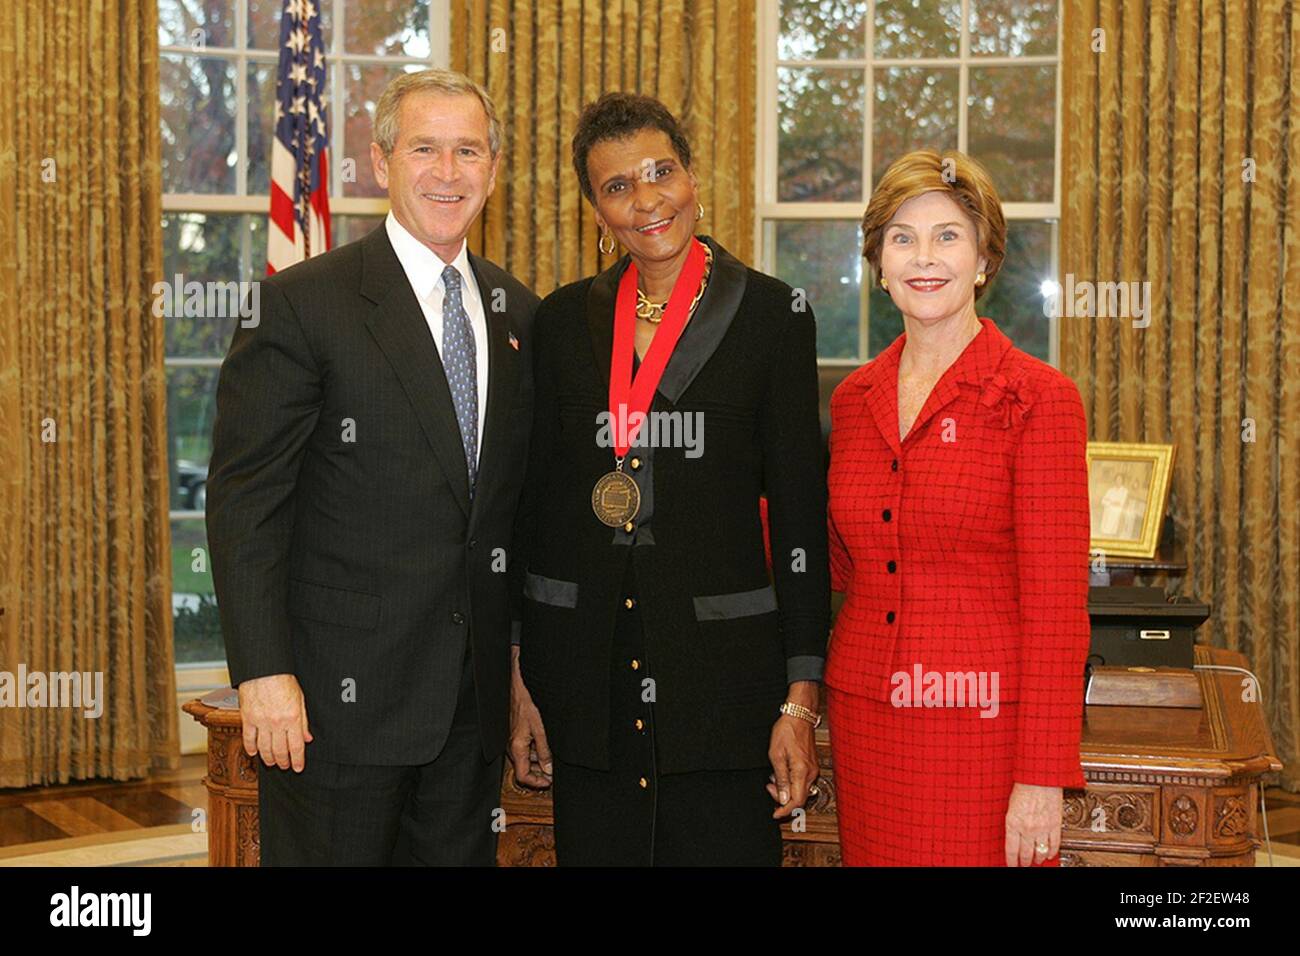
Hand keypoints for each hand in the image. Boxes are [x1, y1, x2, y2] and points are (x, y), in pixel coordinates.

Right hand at [238, 673, 311, 771]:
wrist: (264, 669)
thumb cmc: (283, 680)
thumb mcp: (300, 699)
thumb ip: (303, 721)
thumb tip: (307, 738)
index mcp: (292, 718)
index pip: (296, 746)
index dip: (298, 760)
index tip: (298, 767)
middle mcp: (277, 723)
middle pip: (280, 751)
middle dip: (283, 762)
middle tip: (285, 767)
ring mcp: (261, 722)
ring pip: (264, 748)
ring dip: (268, 758)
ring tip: (272, 762)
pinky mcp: (247, 718)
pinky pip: (248, 739)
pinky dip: (251, 749)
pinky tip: (254, 753)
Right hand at [508, 647, 552, 788]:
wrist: (516, 682)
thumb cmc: (526, 701)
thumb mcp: (540, 727)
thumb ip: (544, 750)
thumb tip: (548, 769)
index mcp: (516, 747)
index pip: (522, 776)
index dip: (536, 783)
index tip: (549, 782)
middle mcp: (512, 745)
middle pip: (524, 768)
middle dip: (539, 773)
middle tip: (555, 774)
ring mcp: (514, 738)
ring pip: (526, 758)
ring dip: (539, 761)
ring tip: (555, 760)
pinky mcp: (517, 730)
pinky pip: (526, 746)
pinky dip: (536, 750)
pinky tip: (548, 745)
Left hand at [766, 681, 819, 818]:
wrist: (799, 715)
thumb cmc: (787, 730)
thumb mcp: (776, 755)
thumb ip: (781, 779)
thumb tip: (783, 798)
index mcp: (802, 771)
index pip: (796, 801)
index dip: (785, 810)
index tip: (775, 813)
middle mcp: (811, 773)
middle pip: (800, 798)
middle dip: (783, 799)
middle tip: (769, 788)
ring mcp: (813, 769)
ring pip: (800, 790)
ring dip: (786, 790)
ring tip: (773, 778)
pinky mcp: (812, 766)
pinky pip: (802, 781)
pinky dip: (791, 782)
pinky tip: (781, 773)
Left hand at [1005, 782, 1062, 865]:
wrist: (1041, 777)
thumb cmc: (1024, 786)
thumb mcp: (1010, 805)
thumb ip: (1012, 822)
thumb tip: (1012, 835)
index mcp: (1013, 823)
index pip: (1011, 850)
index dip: (1011, 861)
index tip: (1011, 865)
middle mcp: (1027, 828)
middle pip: (1026, 854)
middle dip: (1024, 863)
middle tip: (1023, 865)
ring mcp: (1042, 828)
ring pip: (1040, 852)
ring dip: (1037, 859)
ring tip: (1035, 861)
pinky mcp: (1055, 825)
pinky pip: (1054, 844)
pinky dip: (1051, 852)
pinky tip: (1048, 854)